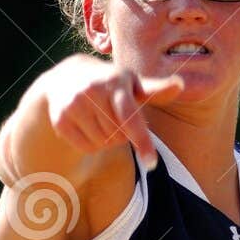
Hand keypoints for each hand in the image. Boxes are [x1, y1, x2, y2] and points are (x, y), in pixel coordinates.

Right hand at [45, 58, 185, 169]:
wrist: (66, 77)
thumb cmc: (110, 84)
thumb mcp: (132, 84)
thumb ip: (155, 90)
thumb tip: (180, 86)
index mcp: (115, 82)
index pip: (131, 119)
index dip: (142, 141)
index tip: (151, 162)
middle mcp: (92, 90)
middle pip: (118, 137)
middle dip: (121, 135)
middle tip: (113, 118)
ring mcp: (74, 104)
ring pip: (102, 144)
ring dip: (106, 140)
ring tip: (100, 120)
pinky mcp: (60, 119)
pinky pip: (86, 147)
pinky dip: (91, 144)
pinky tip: (87, 125)